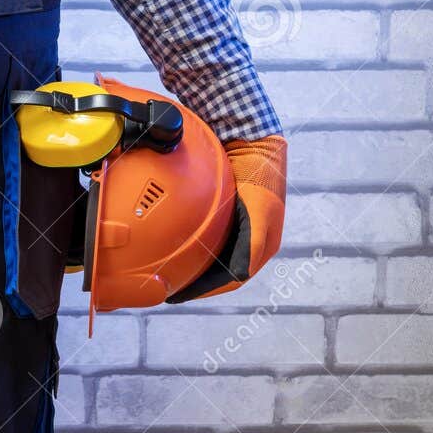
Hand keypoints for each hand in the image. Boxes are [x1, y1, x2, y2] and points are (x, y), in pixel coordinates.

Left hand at [169, 134, 287, 302]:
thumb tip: (239, 276)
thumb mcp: (261, 210)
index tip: (181, 293)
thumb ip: (254, 244)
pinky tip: (173, 243)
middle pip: (220, 271)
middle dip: (197, 281)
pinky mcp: (228, 213)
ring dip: (194, 265)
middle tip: (170, 284)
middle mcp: (251, 240)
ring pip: (213, 256)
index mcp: (263, 246)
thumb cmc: (261, 176)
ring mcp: (239, 227)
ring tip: (169, 269)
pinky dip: (193, 244)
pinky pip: (208, 236)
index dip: (207, 290)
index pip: (231, 279)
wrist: (253, 139)